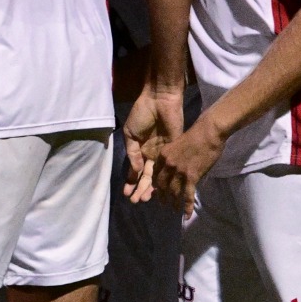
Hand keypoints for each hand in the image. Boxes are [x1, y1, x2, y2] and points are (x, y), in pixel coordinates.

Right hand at [120, 85, 183, 201]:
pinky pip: (168, 167)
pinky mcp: (174, 150)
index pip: (136, 170)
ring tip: (145, 199)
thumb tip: (135, 171)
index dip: (131, 182)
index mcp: (140, 149)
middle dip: (140, 188)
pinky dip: (163, 178)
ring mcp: (163, 153)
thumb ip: (132, 153)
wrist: (159, 100)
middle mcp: (152, 153)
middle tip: (136, 201)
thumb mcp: (130, 134)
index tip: (126, 194)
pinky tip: (159, 188)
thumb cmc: (142, 113)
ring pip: (157, 175)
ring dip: (151, 187)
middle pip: (146, 176)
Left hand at [145, 117, 223, 214]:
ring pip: (173, 192)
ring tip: (173, 210)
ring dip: (173, 203)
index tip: (157, 190)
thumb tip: (175, 168)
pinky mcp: (191, 177)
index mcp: (163, 155)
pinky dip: (186, 207)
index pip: (155, 173)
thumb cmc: (196, 135)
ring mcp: (179, 172)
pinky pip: (187, 195)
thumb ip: (173, 156)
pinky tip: (185, 215)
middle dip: (161, 196)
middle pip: (161, 185)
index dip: (155, 184)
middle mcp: (168, 165)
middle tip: (163, 203)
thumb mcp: (177, 144)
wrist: (208, 132)